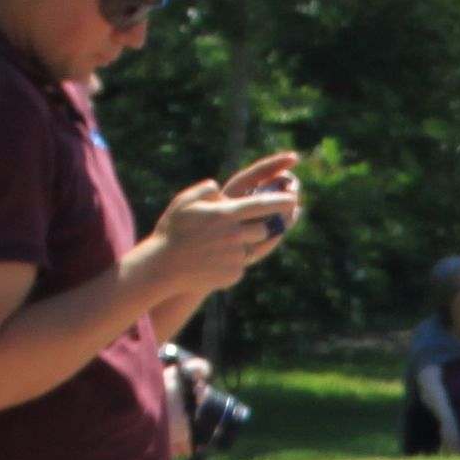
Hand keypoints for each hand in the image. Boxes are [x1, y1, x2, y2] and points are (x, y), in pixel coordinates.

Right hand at [150, 157, 300, 294]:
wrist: (164, 267)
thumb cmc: (172, 231)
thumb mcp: (183, 203)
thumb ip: (204, 190)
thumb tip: (218, 186)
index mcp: (225, 214)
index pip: (262, 205)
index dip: (280, 201)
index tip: (294, 199)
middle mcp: (234, 235)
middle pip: (264, 228)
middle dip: (260, 226)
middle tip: (243, 228)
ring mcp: (236, 256)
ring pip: (255, 247)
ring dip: (245, 243)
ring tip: (224, 244)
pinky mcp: (235, 274)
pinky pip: (242, 264)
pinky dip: (233, 261)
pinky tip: (214, 261)